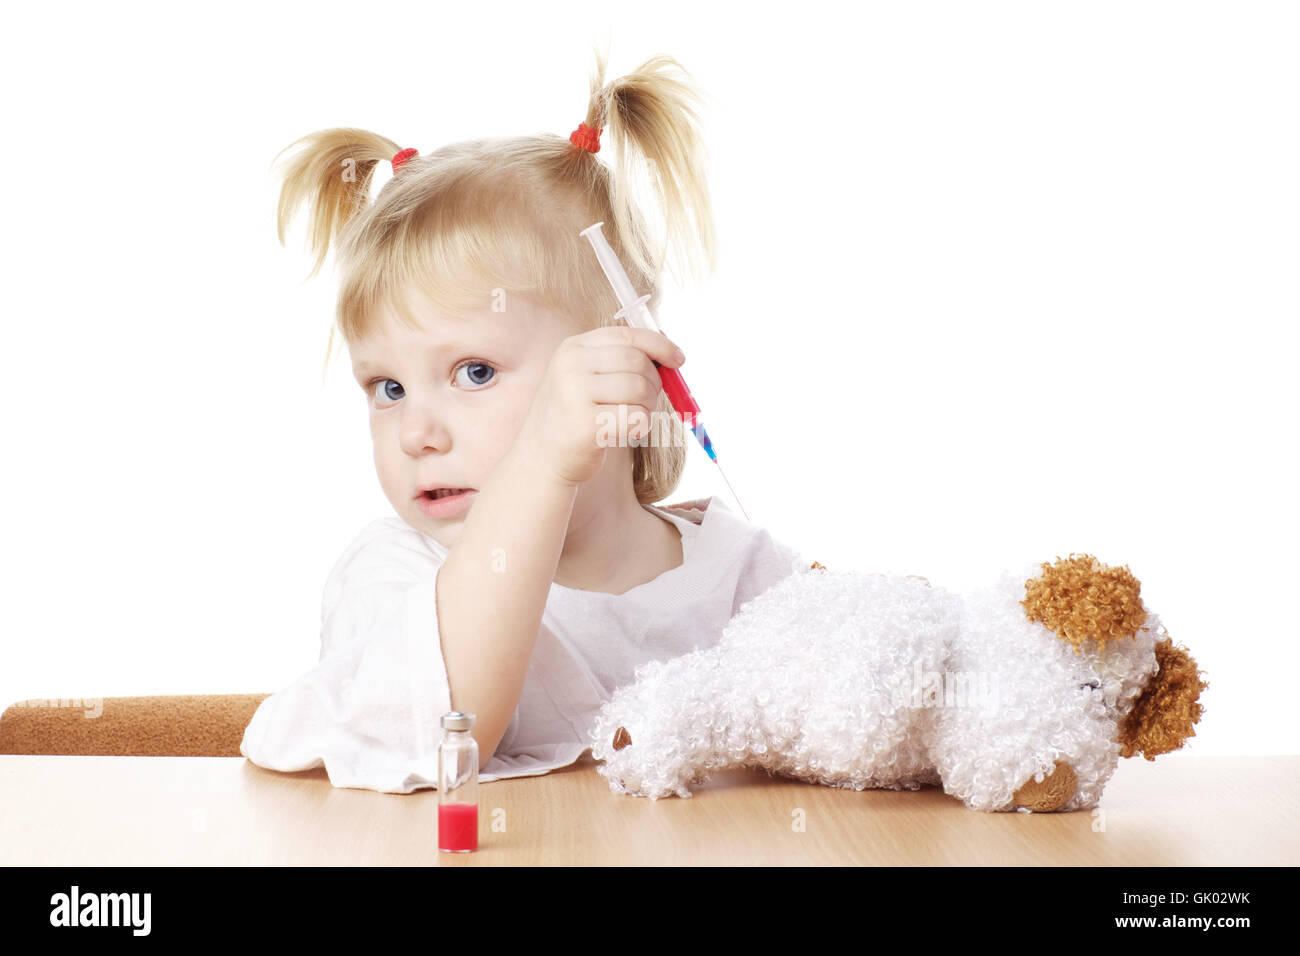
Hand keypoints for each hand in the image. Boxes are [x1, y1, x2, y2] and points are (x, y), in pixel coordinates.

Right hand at [511, 325, 684, 487]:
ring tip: (633, 418)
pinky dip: (641, 426)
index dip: (660, 345)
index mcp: (573, 348)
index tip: (679, 360)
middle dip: (654, 382)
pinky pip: (636, 417)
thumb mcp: (587, 379)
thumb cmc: (574, 417)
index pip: (627, 335)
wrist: (542, 459)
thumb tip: (671, 353)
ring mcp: (575, 393)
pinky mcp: (587, 424)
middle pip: (638, 362)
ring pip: (640, 389)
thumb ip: (621, 361)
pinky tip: (625, 433)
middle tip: (648, 401)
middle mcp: (571, 365)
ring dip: (648, 407)